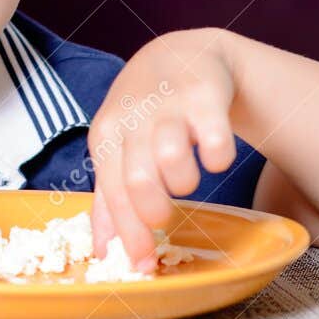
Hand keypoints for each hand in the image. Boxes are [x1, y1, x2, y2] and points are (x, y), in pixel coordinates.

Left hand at [88, 29, 238, 269]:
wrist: (182, 54)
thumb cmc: (145, 113)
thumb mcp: (119, 147)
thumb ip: (110, 198)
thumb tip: (102, 251)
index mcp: (106, 133)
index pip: (111, 192)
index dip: (128, 234)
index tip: (144, 264)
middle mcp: (133, 117)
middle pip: (137, 179)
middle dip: (154, 211)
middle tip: (166, 217)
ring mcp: (169, 105)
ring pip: (172, 159)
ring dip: (183, 182)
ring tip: (186, 176)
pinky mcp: (205, 96)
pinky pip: (214, 139)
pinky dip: (216, 158)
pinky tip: (213, 155)